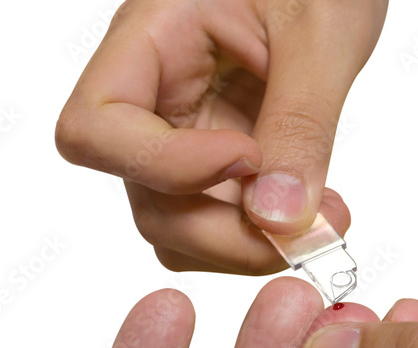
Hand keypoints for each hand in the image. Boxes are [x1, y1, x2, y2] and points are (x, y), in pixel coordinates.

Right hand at [55, 0, 386, 273]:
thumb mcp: (323, 32)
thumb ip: (302, 124)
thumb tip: (278, 219)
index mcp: (149, 39)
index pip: (95, 128)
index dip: (164, 165)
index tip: (248, 158)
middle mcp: (152, 96)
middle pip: (144, 196)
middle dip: (222, 232)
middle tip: (302, 235)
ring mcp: (181, 135)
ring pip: (176, 225)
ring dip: (243, 245)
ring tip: (318, 224)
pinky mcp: (216, 163)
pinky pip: (214, 224)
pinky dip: (258, 238)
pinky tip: (309, 216)